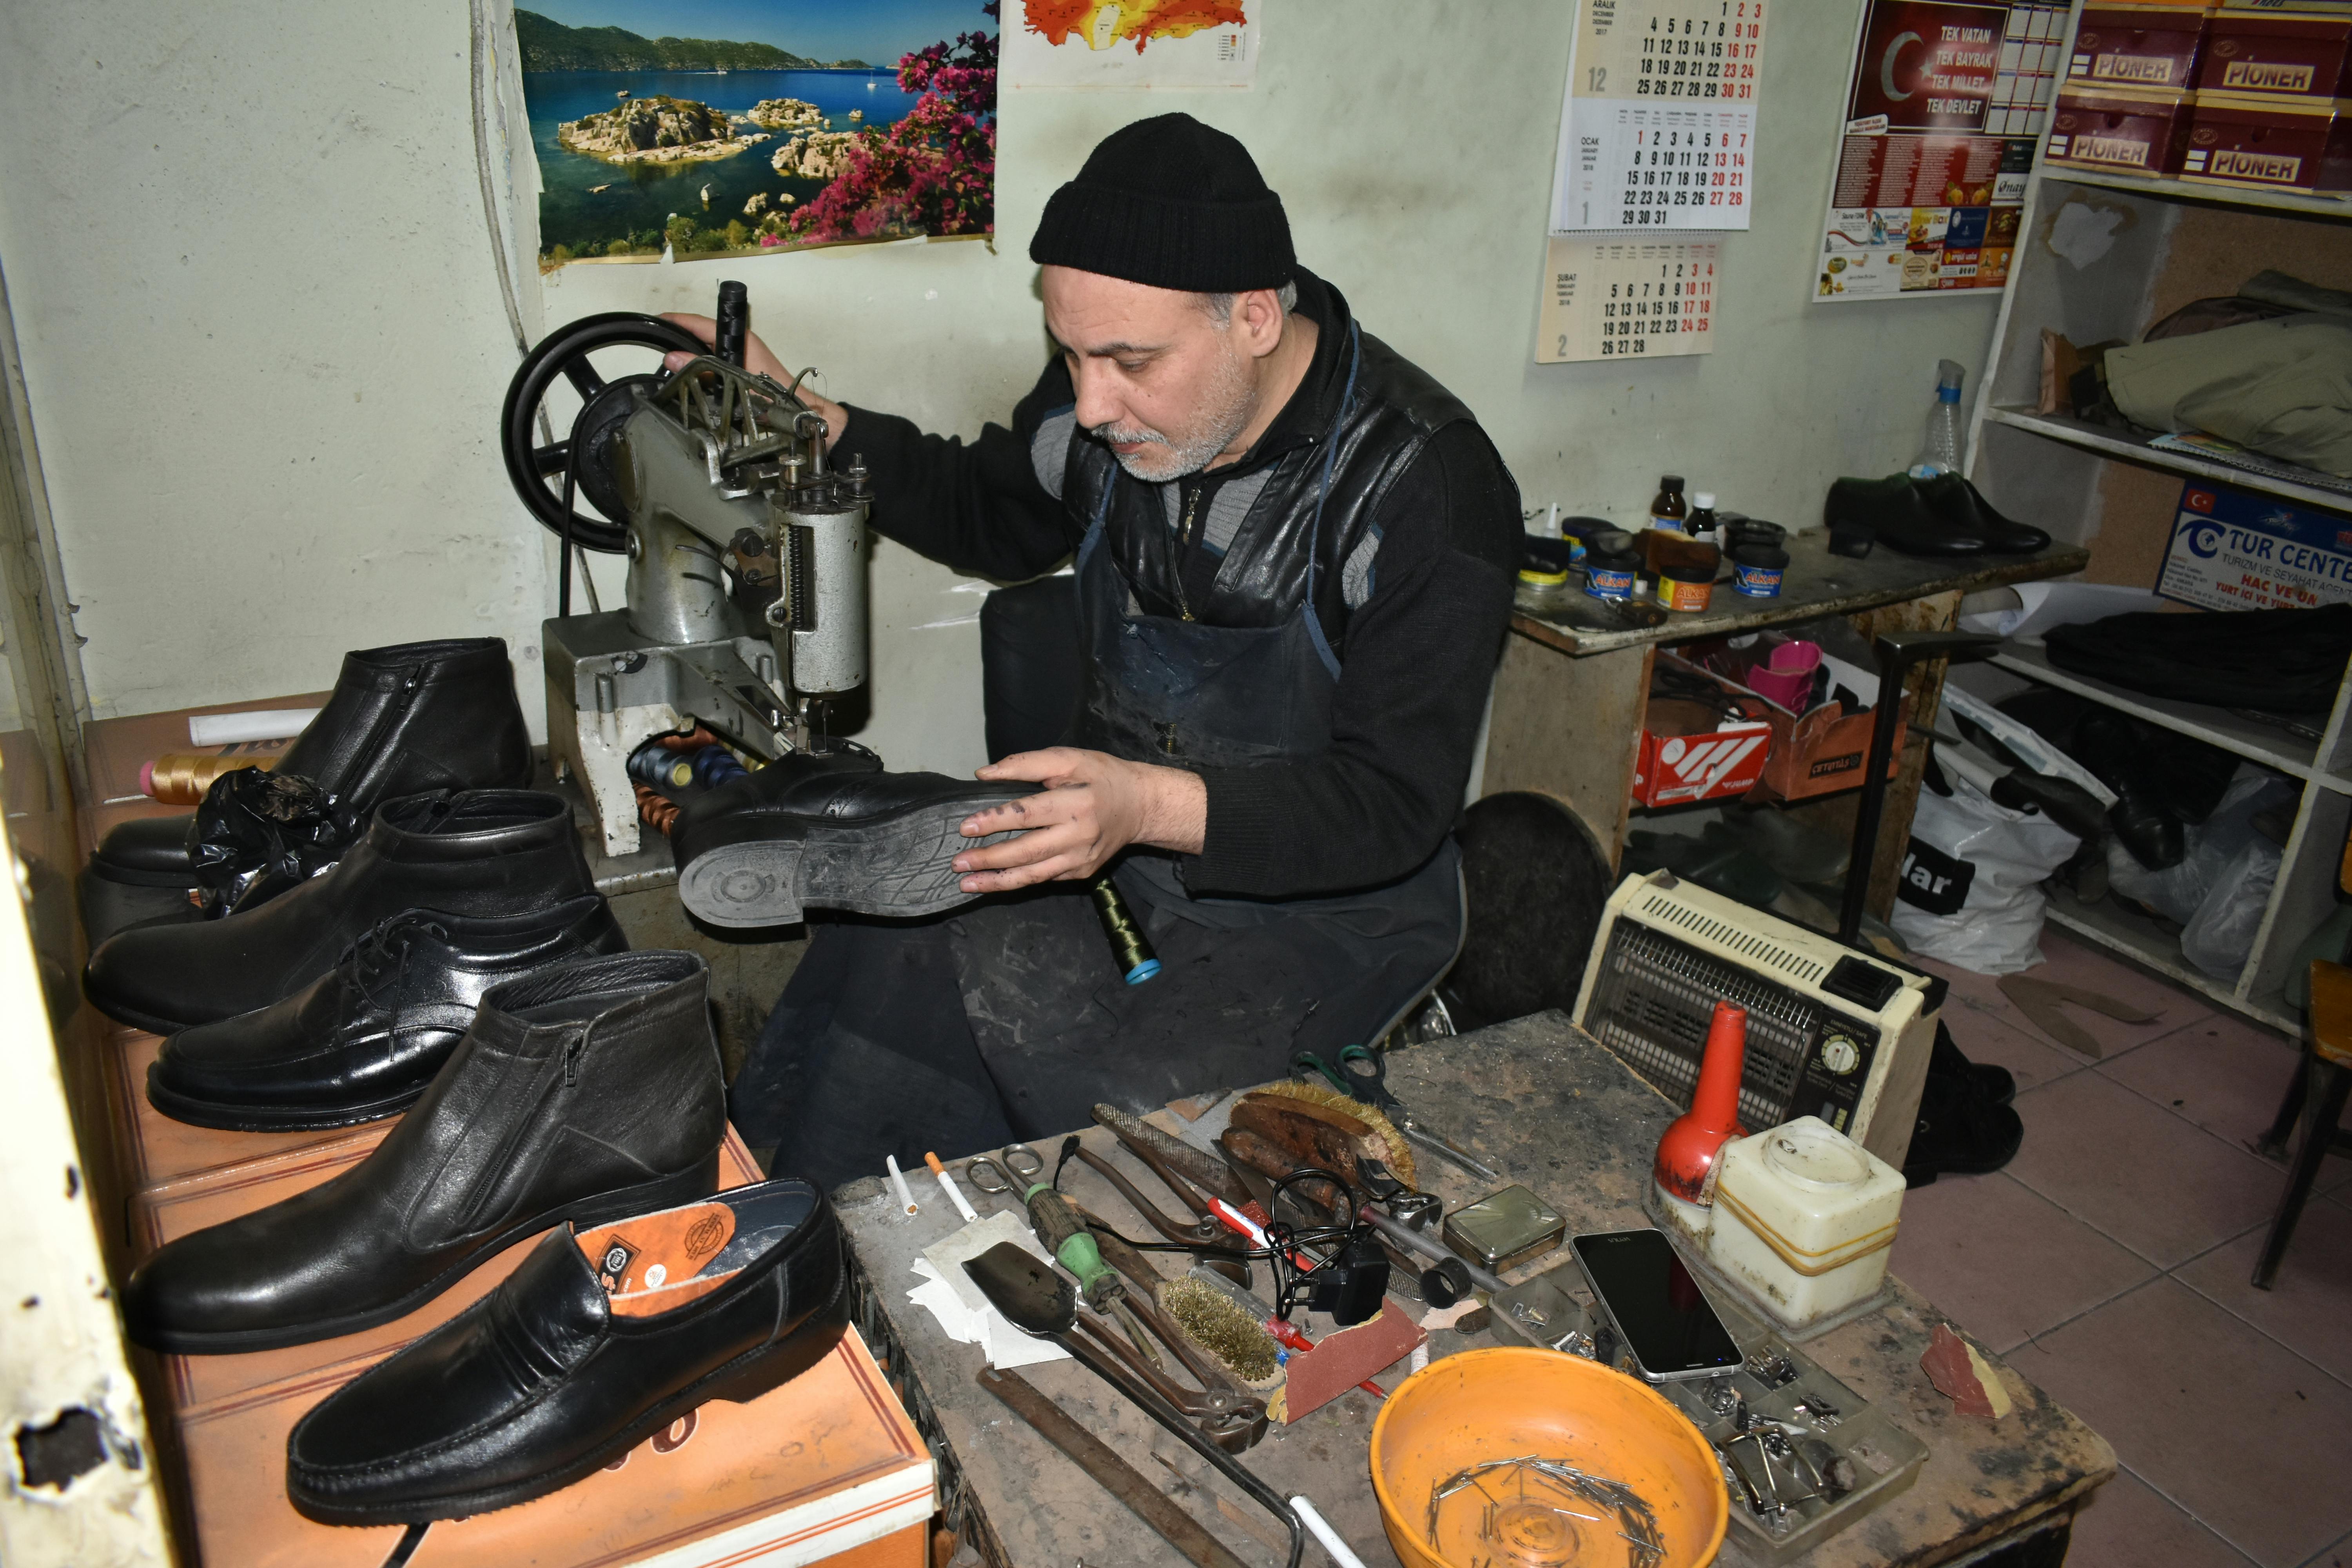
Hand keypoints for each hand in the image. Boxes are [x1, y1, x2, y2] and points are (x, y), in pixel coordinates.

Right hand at [658, 312, 847, 447]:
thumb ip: (702, 370)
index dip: (679, 320)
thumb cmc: (776, 397)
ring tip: (667, 361)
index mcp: (740, 340)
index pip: (702, 323)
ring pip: (707, 352)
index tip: (659, 319)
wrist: (798, 415)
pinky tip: (688, 378)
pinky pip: (714, 366)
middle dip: (680, 338)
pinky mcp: (741, 373)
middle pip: (702, 336)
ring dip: (689, 356)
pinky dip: (700, 370)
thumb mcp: (733, 380)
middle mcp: (740, 346)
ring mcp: (740, 359)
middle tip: (657, 343)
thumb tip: (672, 358)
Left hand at [952, 748, 1207, 893]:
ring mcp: (1081, 859)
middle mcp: (1080, 835)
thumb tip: (984, 774)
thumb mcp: (1069, 759)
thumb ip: (1026, 764)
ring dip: (997, 882)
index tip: (966, 827)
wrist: (1139, 806)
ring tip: (967, 883)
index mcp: (1078, 803)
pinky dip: (1017, 882)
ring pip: (1034, 875)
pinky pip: (1044, 879)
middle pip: (1027, 852)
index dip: (995, 821)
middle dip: (989, 859)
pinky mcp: (1082, 872)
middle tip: (958, 863)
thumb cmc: (1101, 776)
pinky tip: (993, 882)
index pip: (1028, 814)